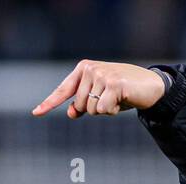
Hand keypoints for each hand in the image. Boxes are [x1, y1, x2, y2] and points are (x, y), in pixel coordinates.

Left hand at [32, 60, 166, 118]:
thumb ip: (81, 104)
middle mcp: (90, 69)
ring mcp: (101, 74)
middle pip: (78, 106)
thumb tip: (70, 112)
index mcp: (83, 69)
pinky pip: (102, 110)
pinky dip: (113, 110)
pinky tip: (123, 99)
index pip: (63, 90)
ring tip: (117, 97)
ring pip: (89, 110)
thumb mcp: (99, 97)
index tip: (36, 113)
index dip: (49, 103)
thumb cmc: (122, 92)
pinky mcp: (113, 84)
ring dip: (104, 110)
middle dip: (92, 109)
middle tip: (109, 98)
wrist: (150, 85)